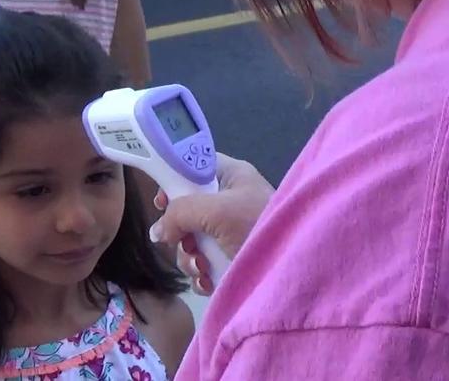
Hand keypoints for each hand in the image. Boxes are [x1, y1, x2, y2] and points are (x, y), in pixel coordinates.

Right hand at [150, 153, 272, 294]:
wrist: (291, 267)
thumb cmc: (257, 225)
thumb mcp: (218, 211)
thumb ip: (180, 213)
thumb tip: (157, 233)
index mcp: (231, 177)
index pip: (194, 168)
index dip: (175, 181)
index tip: (163, 202)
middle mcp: (229, 201)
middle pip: (187, 210)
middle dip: (182, 233)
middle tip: (187, 242)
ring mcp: (230, 232)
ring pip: (191, 241)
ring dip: (190, 258)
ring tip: (203, 267)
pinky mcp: (230, 258)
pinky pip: (202, 263)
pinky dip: (201, 274)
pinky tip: (208, 281)